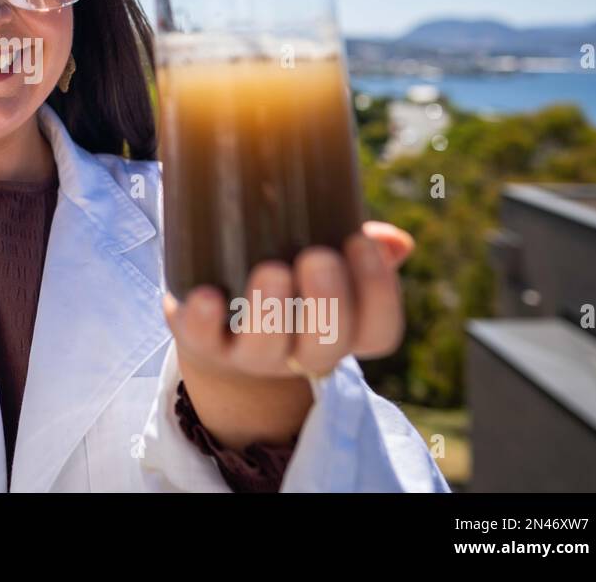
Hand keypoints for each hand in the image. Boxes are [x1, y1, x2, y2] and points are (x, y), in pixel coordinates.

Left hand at [163, 221, 412, 450]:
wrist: (222, 330)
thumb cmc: (289, 283)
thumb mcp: (324, 263)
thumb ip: (360, 247)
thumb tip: (393, 240)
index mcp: (340, 332)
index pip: (377, 332)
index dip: (378, 293)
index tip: (361, 242)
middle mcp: (299, 352)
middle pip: (326, 344)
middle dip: (328, 303)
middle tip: (318, 258)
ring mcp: (248, 354)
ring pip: (265, 348)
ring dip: (270, 311)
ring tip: (271, 271)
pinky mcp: (202, 342)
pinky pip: (203, 341)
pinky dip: (204, 320)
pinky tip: (206, 295)